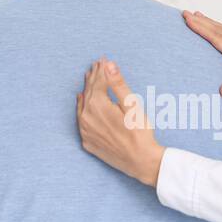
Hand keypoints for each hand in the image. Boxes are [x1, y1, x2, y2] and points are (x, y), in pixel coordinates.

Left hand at [77, 58, 164, 186]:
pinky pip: (81, 120)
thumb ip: (118, 84)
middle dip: (93, 78)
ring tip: (90, 79)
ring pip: (83, 105)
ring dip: (87, 91)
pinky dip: (82, 108)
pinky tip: (83, 102)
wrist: (140, 162)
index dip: (101, 70)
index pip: (97, 82)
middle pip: (89, 92)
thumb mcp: (132, 105)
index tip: (103, 60)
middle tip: (97, 66)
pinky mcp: (88, 141)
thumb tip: (109, 65)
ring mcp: (85, 131)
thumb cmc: (140, 133)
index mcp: (97, 106)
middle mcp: (86, 118)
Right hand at [181, 11, 221, 97]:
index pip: (217, 40)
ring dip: (210, 23)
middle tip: (183, 12)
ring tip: (197, 15)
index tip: (187, 18)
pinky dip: (220, 30)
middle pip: (218, 32)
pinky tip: (219, 30)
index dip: (201, 29)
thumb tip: (220, 92)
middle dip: (201, 22)